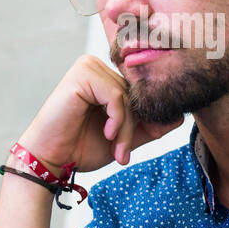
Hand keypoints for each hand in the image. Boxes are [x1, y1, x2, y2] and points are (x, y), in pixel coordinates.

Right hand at [17, 55, 182, 174]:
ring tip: (116, 149)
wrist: (50, 160)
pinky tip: (106, 134)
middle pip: (134, 94)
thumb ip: (148, 127)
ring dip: (126, 127)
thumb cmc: (78, 148)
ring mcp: (87, 68)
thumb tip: (178, 118)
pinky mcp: (82, 76)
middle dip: (132, 128)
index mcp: (104, 77)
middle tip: (122, 154)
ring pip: (127, 96)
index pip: (138, 93)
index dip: (141, 120)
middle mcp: (95, 67)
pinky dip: (117, 119)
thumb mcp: (122, 138)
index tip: (128, 147)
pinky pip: (116, 95)